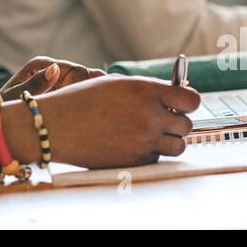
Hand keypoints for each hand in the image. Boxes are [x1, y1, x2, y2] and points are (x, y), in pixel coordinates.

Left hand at [0, 56, 105, 99]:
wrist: (0, 120)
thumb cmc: (4, 109)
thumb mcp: (15, 98)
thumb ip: (35, 84)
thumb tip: (55, 69)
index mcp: (42, 64)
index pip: (76, 70)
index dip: (81, 87)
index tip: (77, 104)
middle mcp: (53, 68)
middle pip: (84, 74)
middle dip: (90, 89)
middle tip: (89, 108)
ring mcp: (60, 79)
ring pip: (88, 81)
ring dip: (95, 92)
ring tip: (105, 105)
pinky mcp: (64, 90)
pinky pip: (84, 90)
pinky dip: (93, 95)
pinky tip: (103, 105)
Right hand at [4, 75, 200, 169]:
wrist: (54, 127)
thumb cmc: (81, 100)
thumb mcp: (116, 84)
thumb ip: (147, 90)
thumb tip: (173, 96)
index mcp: (145, 91)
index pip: (191, 100)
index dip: (188, 102)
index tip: (182, 103)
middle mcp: (149, 117)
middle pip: (187, 125)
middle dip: (177, 122)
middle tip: (161, 119)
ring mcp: (143, 142)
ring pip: (177, 146)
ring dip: (168, 140)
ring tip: (150, 133)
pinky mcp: (134, 162)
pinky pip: (156, 159)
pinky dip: (150, 153)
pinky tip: (131, 143)